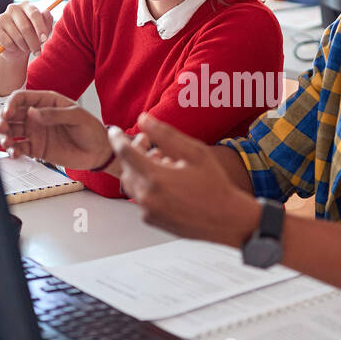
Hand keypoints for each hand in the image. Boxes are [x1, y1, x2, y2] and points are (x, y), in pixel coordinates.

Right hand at [0, 1, 54, 60]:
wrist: (17, 49)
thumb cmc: (33, 37)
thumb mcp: (43, 30)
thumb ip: (47, 21)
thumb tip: (47, 12)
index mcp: (27, 6)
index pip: (34, 14)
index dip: (40, 27)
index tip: (44, 39)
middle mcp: (13, 8)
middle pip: (25, 27)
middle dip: (33, 42)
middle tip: (38, 52)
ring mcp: (2, 17)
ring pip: (17, 36)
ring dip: (24, 47)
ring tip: (25, 48)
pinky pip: (7, 42)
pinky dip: (13, 48)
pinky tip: (13, 47)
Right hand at [0, 90, 111, 169]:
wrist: (99, 152)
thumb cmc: (92, 130)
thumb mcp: (77, 117)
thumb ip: (55, 114)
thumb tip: (33, 113)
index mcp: (46, 102)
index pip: (21, 98)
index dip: (11, 104)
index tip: (8, 113)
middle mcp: (37, 116)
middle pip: (11, 114)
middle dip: (2, 120)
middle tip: (2, 128)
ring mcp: (36, 132)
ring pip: (12, 131)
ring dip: (4, 135)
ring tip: (7, 142)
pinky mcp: (37, 148)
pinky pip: (19, 148)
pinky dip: (13, 150)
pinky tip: (14, 153)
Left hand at [110, 113, 260, 247]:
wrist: (226, 220)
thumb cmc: (215, 186)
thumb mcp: (195, 153)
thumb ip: (165, 134)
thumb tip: (143, 119)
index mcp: (156, 178)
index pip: (124, 152)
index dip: (117, 138)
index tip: (114, 131)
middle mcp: (148, 196)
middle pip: (126, 168)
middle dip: (134, 153)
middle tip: (150, 145)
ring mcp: (148, 210)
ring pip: (131, 183)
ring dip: (139, 170)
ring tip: (163, 163)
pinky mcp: (151, 220)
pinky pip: (140, 198)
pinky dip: (147, 186)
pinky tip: (168, 182)